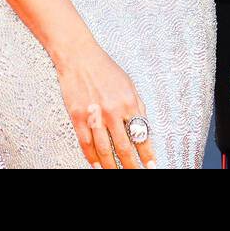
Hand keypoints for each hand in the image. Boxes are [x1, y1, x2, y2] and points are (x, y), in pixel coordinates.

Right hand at [57, 41, 155, 168]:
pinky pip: (86, 143)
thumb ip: (136, 105)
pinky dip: (91, 157)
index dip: (147, 153)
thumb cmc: (103, 68)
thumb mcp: (128, 83)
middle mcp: (113, 111)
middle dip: (131, 165)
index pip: (141, 134)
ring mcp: (94, 116)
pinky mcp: (78, 117)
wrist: (79, 56)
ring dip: (110, 166)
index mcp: (129, 102)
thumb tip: (143, 125)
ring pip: (104, 150)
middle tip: (136, 173)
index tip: (151, 165)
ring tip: (115, 173)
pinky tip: (96, 165)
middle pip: (124, 147)